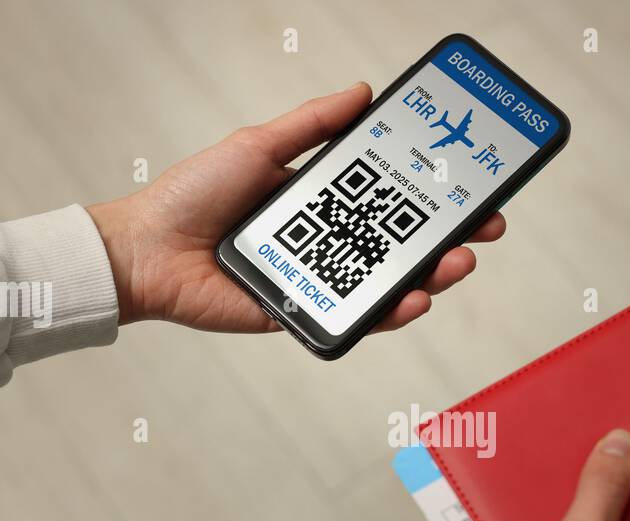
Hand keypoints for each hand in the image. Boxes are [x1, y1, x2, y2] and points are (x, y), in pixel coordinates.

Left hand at [87, 82, 506, 332]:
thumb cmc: (193, 196)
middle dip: (449, 238)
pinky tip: (412, 299)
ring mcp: (319, 281)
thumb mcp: (258, 146)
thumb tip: (362, 92)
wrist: (145, 251)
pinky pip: (354, 318)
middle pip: (401, 245)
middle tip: (483, 228)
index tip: (472, 185)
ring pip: (388, 284)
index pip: (390, 200)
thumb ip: (312, 124)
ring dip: (431, 276)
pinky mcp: (303, 315)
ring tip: (456, 264)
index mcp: (320, 202)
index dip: (432, 195)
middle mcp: (326, 243)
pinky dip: (387, 312)